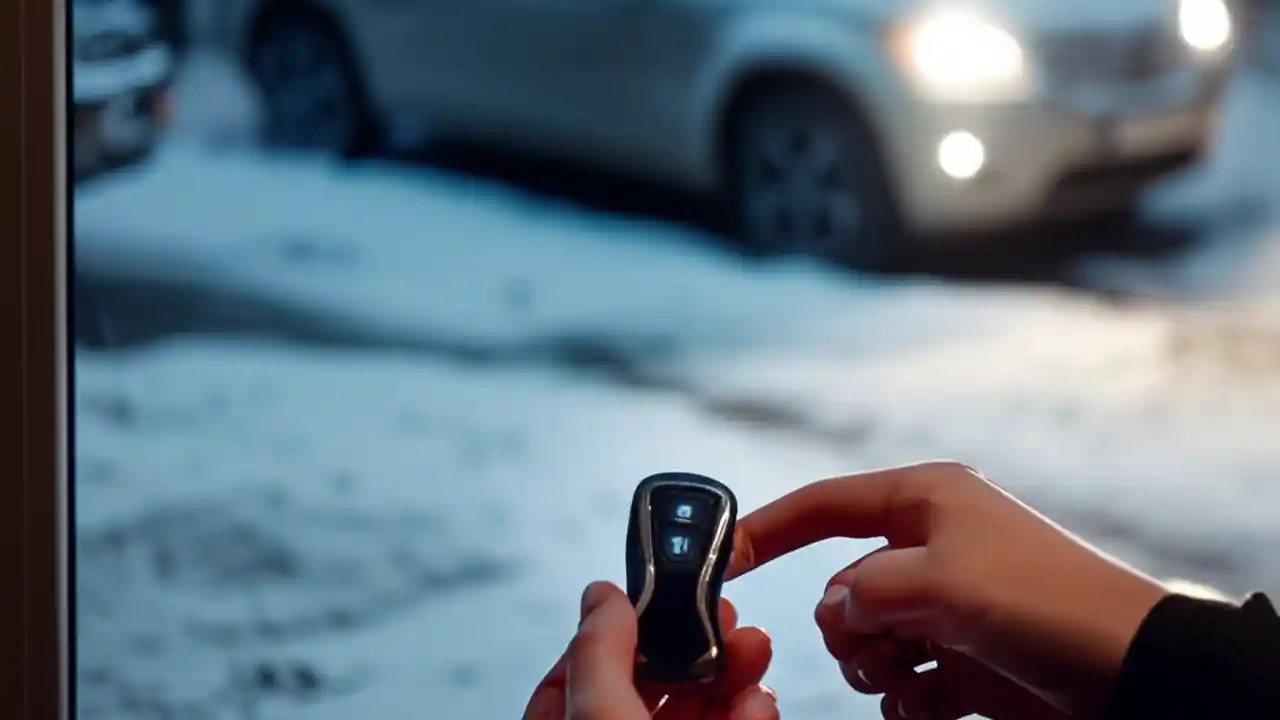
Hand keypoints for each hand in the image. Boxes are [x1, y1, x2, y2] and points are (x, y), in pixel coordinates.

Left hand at [523, 581, 777, 719]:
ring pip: (697, 711)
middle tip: (719, 613)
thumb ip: (600, 654)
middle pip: (646, 690)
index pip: (570, 682)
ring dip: (729, 676)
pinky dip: (751, 715)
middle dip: (688, 647)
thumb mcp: (603, 719)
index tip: (644, 601)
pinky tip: (759, 699)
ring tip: (753, 648)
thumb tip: (601, 595)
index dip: (608, 636)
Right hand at [727, 462, 1169, 718]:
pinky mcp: (964, 659)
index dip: (771, 527)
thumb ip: (864, 590)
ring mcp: (947, 607)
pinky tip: (930, 704)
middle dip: (846, 626)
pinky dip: (904, 700)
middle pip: (840, 588)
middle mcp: (931, 549)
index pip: (825, 505)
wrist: (1131, 674)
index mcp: (925, 503)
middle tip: (876, 645)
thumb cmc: (1044, 604)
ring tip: (907, 675)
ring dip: (872, 666)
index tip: (729, 558)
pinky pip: (901, 682)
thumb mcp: (939, 581)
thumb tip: (835, 612)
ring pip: (866, 640)